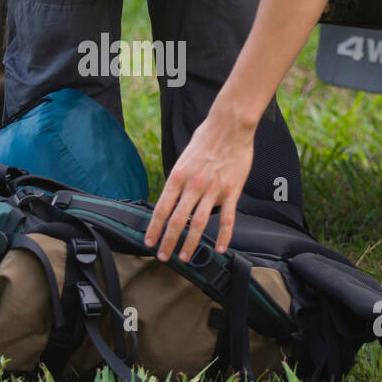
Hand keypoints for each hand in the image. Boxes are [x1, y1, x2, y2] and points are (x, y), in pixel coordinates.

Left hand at [144, 107, 255, 262]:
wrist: (230, 125)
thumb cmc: (206, 139)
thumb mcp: (184, 158)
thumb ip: (178, 180)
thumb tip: (172, 199)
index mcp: (178, 176)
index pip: (161, 208)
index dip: (154, 228)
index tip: (149, 242)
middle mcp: (193, 185)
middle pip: (176, 220)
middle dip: (167, 242)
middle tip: (163, 256)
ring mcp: (213, 189)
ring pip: (198, 223)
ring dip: (189, 243)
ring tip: (184, 256)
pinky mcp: (232, 191)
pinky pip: (227, 218)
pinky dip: (224, 236)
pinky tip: (221, 248)